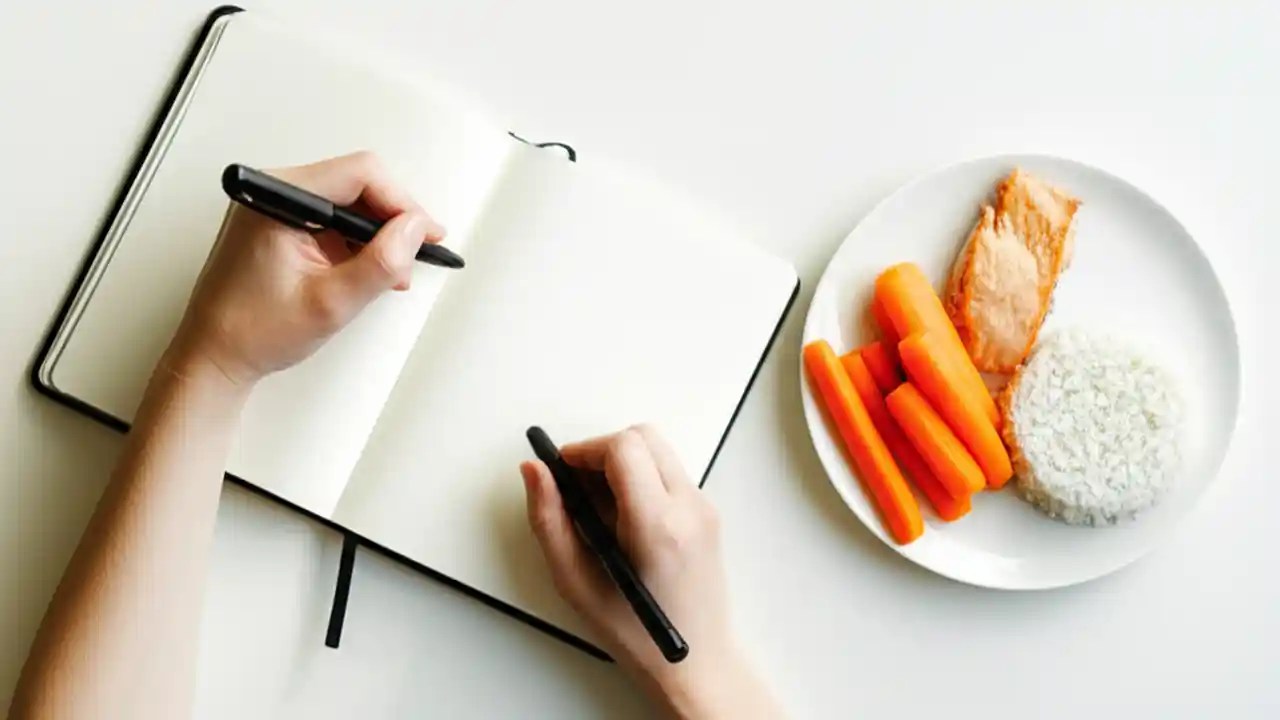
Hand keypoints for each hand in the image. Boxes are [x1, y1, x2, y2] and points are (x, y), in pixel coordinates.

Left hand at [166, 151, 443, 384]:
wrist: (214, 356)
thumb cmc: (252, 331)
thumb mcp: (331, 303)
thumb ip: (380, 263)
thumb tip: (415, 232)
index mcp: (276, 198)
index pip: (360, 174)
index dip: (401, 203)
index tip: (425, 234)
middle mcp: (273, 191)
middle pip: (357, 183)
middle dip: (392, 221)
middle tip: (415, 255)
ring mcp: (275, 206)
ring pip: (349, 201)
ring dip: (377, 234)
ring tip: (393, 272)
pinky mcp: (279, 222)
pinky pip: (332, 218)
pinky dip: (357, 242)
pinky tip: (369, 270)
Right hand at [521, 426, 781, 718]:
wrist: (696, 660)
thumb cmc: (636, 632)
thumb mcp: (575, 581)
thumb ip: (548, 519)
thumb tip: (534, 471)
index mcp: (657, 526)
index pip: (622, 448)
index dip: (584, 450)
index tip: (561, 468)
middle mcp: (689, 508)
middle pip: (643, 436)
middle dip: (602, 450)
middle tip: (577, 485)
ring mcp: (704, 508)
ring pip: (657, 450)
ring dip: (622, 463)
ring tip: (599, 508)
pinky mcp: (708, 512)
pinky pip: (669, 472)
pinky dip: (640, 478)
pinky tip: (623, 518)